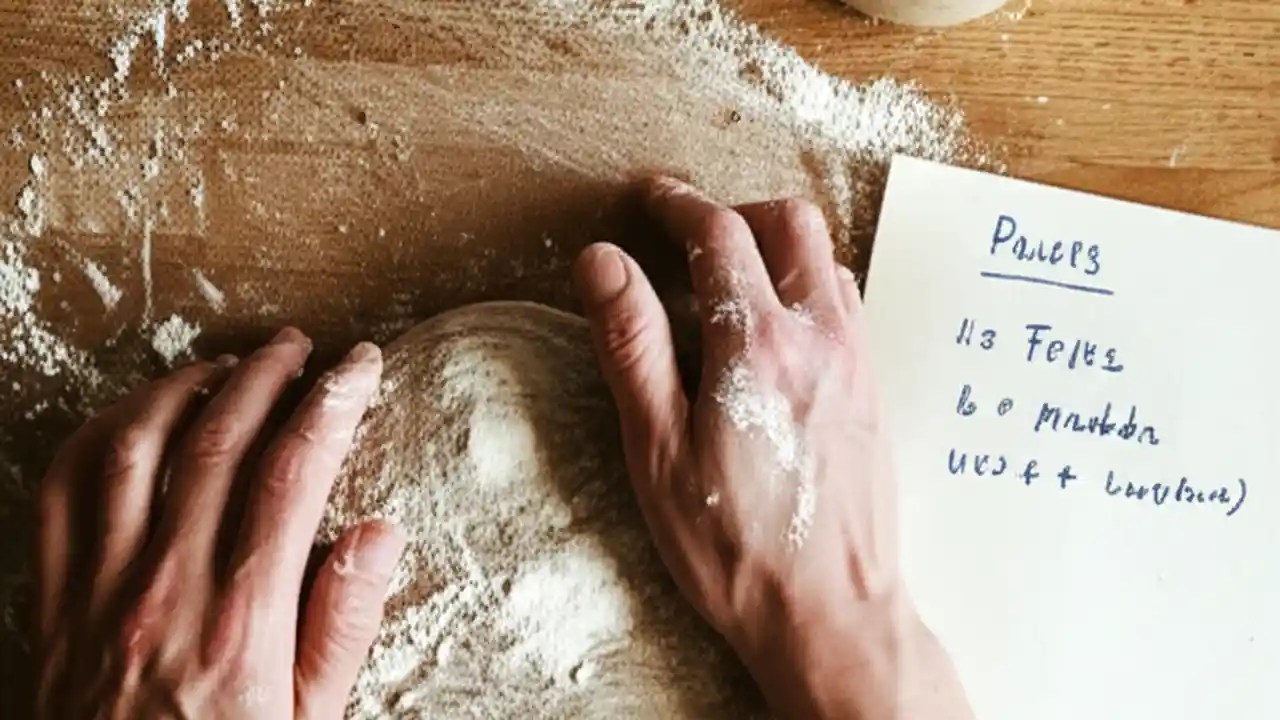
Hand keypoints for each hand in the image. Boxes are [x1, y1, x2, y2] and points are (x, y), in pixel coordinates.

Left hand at [36, 330, 404, 718]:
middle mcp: (163, 591)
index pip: (292, 474)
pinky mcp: (50, 599)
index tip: (360, 367)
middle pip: (216, 441)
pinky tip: (138, 416)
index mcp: (240, 625)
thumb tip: (379, 534)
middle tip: (301, 346)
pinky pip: (61, 488)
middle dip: (267, 374)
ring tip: (227, 365)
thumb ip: (340, 628)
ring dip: (185, 386)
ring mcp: (95, 590)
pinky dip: (102, 432)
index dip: (333, 403)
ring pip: (133, 447)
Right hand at [574, 179, 972, 718]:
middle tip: (688, 235)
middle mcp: (821, 337)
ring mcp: (857, 361)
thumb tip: (603, 263)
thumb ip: (632, 346)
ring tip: (727, 282)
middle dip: (734, 211)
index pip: (719, 234)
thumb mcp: (659, 451)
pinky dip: (807, 288)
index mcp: (757, 345)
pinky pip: (846, 303)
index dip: (677, 203)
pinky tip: (773, 333)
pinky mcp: (873, 389)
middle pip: (790, 223)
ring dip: (776, 248)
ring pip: (826, 259)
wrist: (831, 613)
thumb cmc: (736, 547)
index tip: (649, 197)